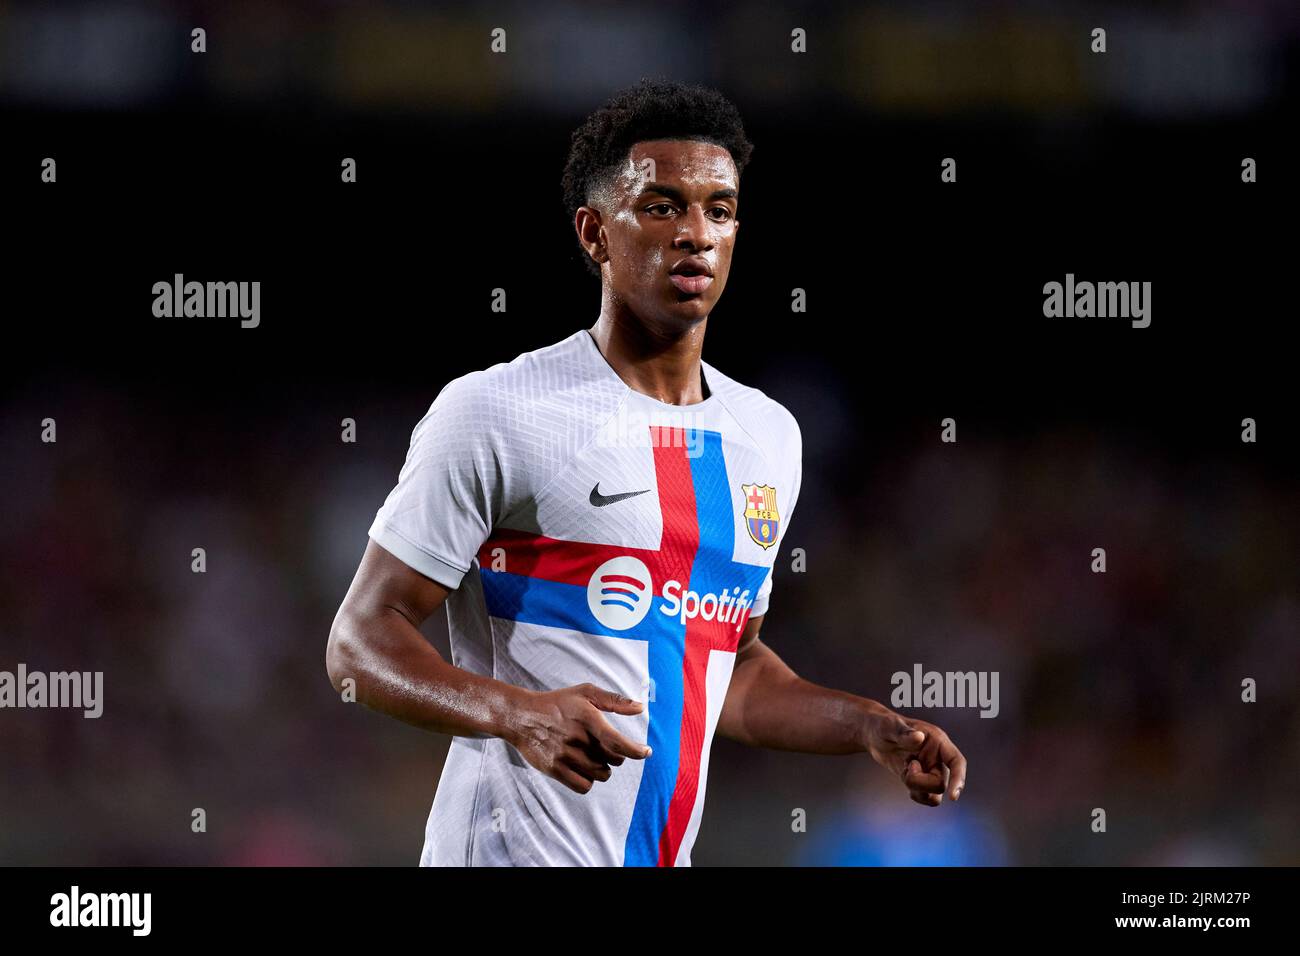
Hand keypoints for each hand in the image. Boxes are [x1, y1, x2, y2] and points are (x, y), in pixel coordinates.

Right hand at [505, 683, 651, 793]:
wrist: (522, 716)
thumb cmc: (557, 703)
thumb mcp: (585, 693)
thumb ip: (614, 700)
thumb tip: (640, 707)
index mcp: (588, 719)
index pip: (618, 742)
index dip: (636, 751)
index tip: (646, 752)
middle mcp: (578, 739)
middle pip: (613, 761)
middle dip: (615, 755)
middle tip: (603, 746)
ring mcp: (566, 756)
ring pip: (600, 775)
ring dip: (602, 768)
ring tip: (591, 756)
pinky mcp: (555, 770)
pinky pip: (584, 787)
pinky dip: (588, 780)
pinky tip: (583, 768)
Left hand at [864, 710, 966, 806]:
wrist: (874, 734)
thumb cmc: (884, 725)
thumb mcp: (890, 726)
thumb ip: (904, 733)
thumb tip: (919, 738)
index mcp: (937, 741)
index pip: (956, 762)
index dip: (958, 779)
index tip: (952, 797)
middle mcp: (938, 757)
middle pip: (940, 783)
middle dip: (919, 782)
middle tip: (906, 766)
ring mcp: (931, 770)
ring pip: (934, 794)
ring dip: (916, 788)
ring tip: (904, 770)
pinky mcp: (922, 780)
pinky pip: (925, 797)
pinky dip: (914, 793)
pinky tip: (904, 776)